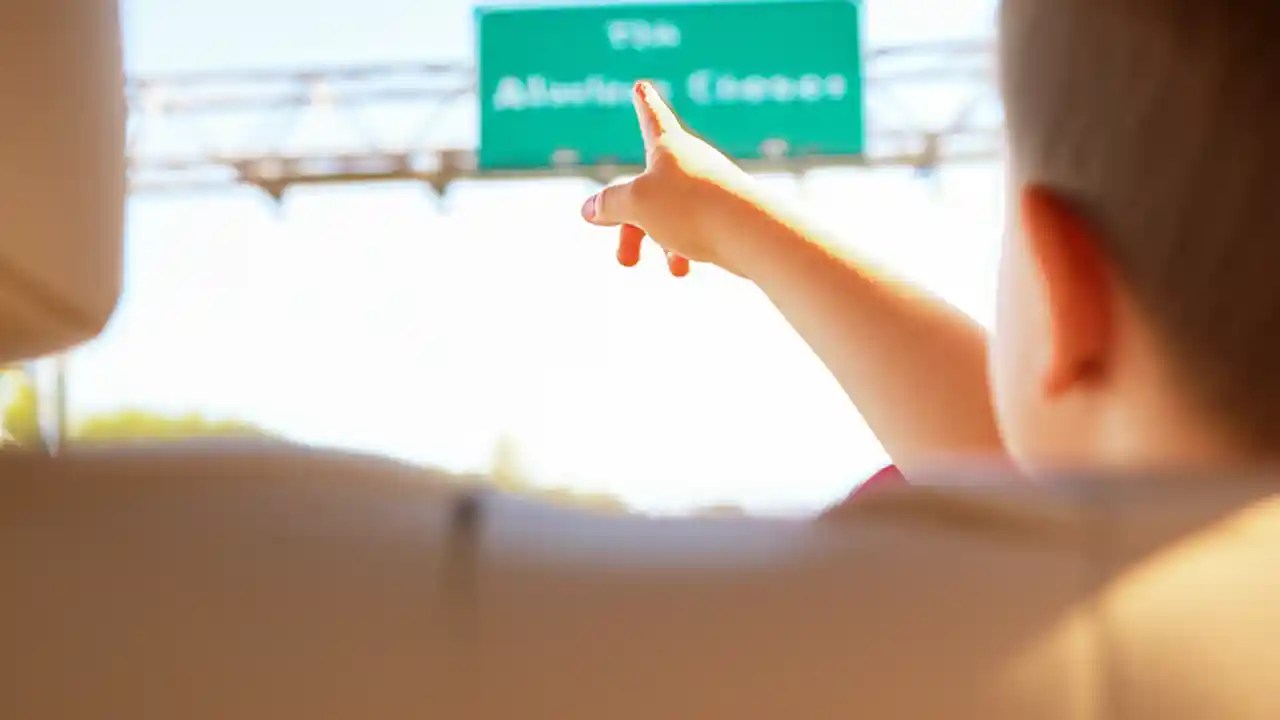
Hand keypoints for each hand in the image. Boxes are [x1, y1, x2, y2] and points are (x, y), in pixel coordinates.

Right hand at [580, 80, 755, 276]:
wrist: (750, 234)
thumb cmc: (690, 208)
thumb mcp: (635, 204)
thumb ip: (609, 204)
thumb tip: (589, 209)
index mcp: (669, 147)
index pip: (652, 118)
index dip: (643, 103)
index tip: (641, 86)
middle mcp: (691, 164)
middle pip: (647, 189)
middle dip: (630, 226)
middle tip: (625, 259)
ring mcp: (709, 190)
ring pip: (668, 215)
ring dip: (656, 243)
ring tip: (666, 269)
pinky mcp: (725, 217)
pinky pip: (693, 230)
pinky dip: (681, 250)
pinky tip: (683, 270)